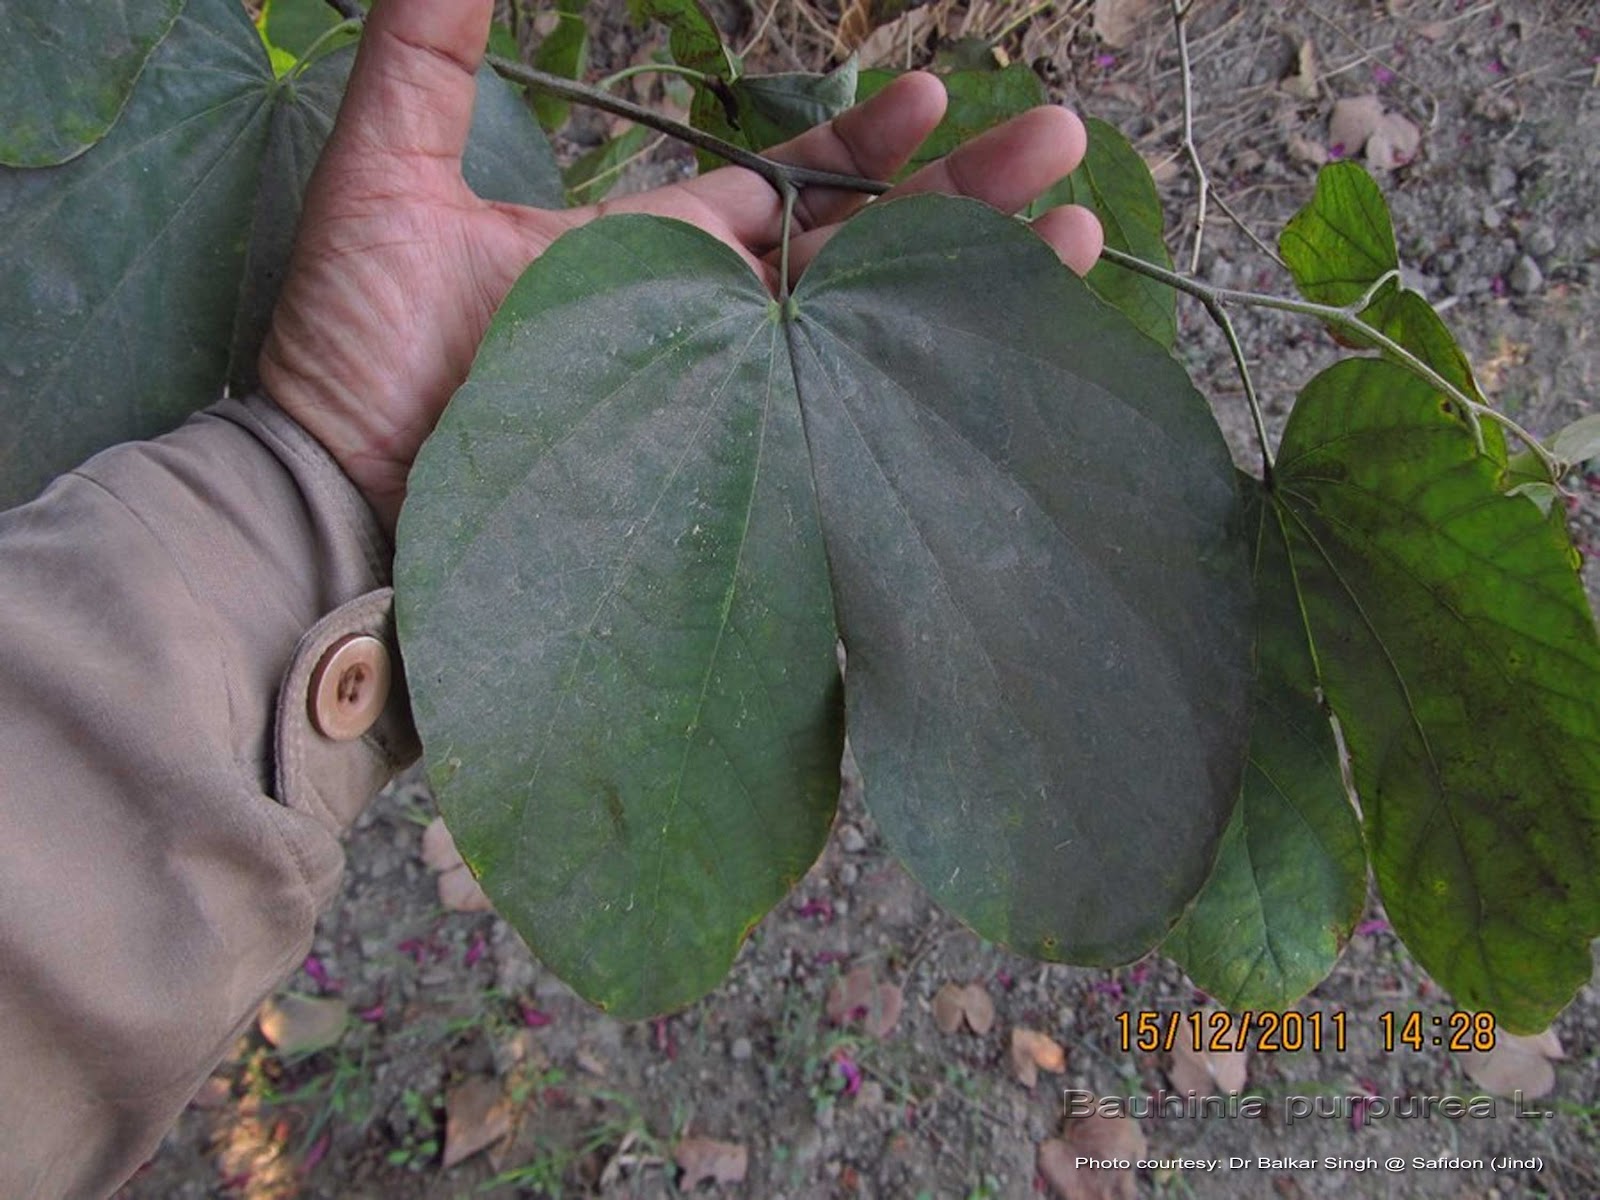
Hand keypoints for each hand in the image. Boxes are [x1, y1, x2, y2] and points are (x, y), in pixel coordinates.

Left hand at [261, 0, 1102, 531]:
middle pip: (860, 258)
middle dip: (962, 196)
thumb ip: (430, 43)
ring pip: (871, 343)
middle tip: (1062, 138)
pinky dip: (928, 401)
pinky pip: (847, 439)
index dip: (863, 145)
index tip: (929, 85)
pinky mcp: (734, 480)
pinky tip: (1015, 346)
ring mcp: (727, 410)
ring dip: (976, 282)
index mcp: (656, 257)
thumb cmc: (357, 348)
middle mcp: (708, 331)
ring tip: (1079, 228)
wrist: (335, 498)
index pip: (785, 192)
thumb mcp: (389, 167)